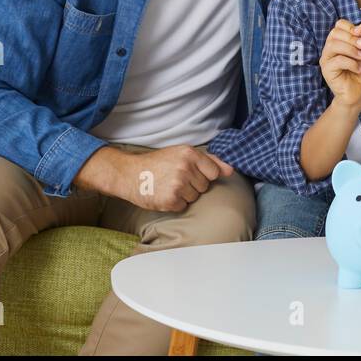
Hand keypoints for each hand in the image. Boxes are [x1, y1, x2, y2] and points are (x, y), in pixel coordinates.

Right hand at [117, 145, 235, 212]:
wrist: (130, 174)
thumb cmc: (158, 163)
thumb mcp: (183, 154)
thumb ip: (210, 160)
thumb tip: (231, 170)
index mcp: (190, 153)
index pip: (214, 172)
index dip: (203, 175)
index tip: (190, 172)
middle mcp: (185, 168)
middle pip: (204, 186)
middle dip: (193, 185)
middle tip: (174, 178)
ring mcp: (178, 184)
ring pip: (195, 197)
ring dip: (184, 195)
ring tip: (168, 185)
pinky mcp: (170, 200)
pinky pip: (183, 206)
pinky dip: (175, 204)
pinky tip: (164, 194)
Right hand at [321, 19, 360, 109]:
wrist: (359, 92)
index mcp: (339, 41)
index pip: (339, 25)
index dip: (350, 26)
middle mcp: (330, 48)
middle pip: (335, 33)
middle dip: (352, 37)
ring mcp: (326, 59)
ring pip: (334, 45)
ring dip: (351, 49)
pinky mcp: (326, 70)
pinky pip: (337, 61)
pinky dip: (351, 63)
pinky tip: (358, 69)